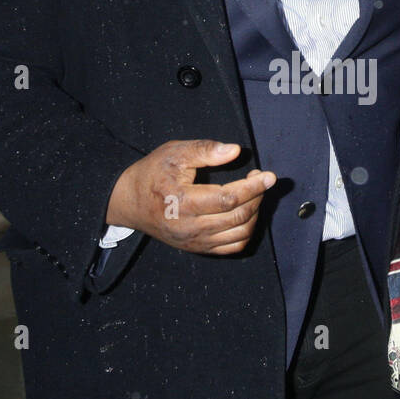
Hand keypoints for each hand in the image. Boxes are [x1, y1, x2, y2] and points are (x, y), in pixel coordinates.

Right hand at [106, 139, 275, 254]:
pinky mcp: (198, 248)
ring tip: (253, 195)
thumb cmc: (153, 174)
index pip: (228, 199)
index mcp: (182, 202)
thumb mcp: (174, 153)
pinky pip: (232, 247)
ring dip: (255, 214)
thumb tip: (235, 150)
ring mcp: (195, 241)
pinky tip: (246, 213)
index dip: (253, 187)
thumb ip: (205, 150)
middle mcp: (189, 227)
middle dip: (257, 197)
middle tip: (259, 180)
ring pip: (239, 234)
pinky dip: (246, 231)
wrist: (130, 202)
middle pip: (237, 217)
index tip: (268, 176)